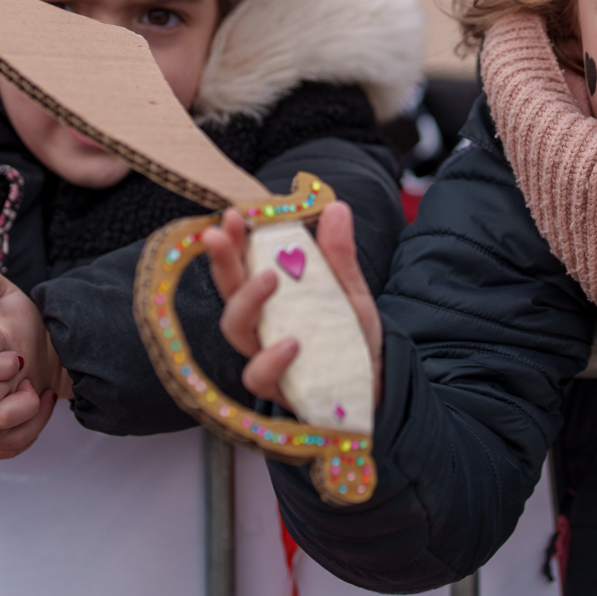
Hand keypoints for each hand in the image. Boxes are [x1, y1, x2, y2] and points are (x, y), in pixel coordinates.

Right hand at [202, 201, 383, 410]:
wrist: (375, 382)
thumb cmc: (349, 336)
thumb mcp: (349, 290)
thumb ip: (338, 254)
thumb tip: (335, 207)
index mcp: (272, 295)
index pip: (243, 264)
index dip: (232, 241)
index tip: (232, 215)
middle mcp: (260, 324)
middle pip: (228, 291)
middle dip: (222, 261)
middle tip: (222, 234)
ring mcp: (263, 355)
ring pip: (236, 329)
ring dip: (248, 300)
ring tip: (270, 278)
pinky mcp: (277, 388)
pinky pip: (259, 375)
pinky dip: (271, 358)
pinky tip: (292, 343)